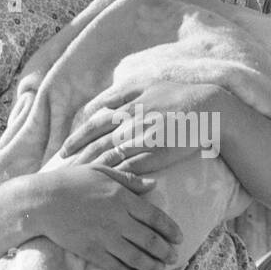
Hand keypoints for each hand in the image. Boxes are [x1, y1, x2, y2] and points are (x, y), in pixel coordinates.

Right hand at [33, 164, 182, 269]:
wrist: (41, 201)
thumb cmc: (70, 182)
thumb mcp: (101, 171)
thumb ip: (129, 180)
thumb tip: (153, 184)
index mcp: (123, 198)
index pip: (156, 217)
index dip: (171, 230)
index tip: (179, 238)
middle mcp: (118, 219)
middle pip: (151, 240)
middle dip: (166, 252)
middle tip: (173, 257)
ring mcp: (105, 238)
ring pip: (137, 257)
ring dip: (152, 265)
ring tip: (159, 269)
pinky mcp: (91, 251)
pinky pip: (116, 268)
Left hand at [58, 83, 222, 174]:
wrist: (209, 110)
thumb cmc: (180, 97)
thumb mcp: (149, 85)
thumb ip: (123, 93)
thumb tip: (98, 104)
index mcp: (129, 103)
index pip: (95, 123)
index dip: (78, 136)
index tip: (65, 149)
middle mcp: (132, 120)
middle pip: (97, 140)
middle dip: (77, 154)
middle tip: (61, 167)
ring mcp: (142, 138)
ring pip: (108, 155)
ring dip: (90, 167)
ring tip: (75, 179)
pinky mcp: (154, 154)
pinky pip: (128, 167)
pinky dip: (112, 175)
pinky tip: (101, 184)